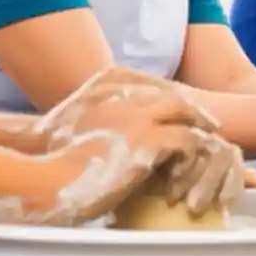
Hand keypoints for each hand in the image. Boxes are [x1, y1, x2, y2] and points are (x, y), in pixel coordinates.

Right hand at [35, 67, 215, 148]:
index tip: (183, 108)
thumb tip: (115, 117)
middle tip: (208, 124)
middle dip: (192, 109)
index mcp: (106, 79)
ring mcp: (138, 112)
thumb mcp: (77, 117)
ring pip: (186, 112)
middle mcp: (125, 89)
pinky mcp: (148, 139)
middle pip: (173, 92)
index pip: (151, 81)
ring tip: (209, 142)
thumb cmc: (53, 155)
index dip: (171, 96)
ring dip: (199, 128)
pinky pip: (187, 141)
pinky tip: (193, 163)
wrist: (45, 176)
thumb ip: (101, 108)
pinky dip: (194, 153)